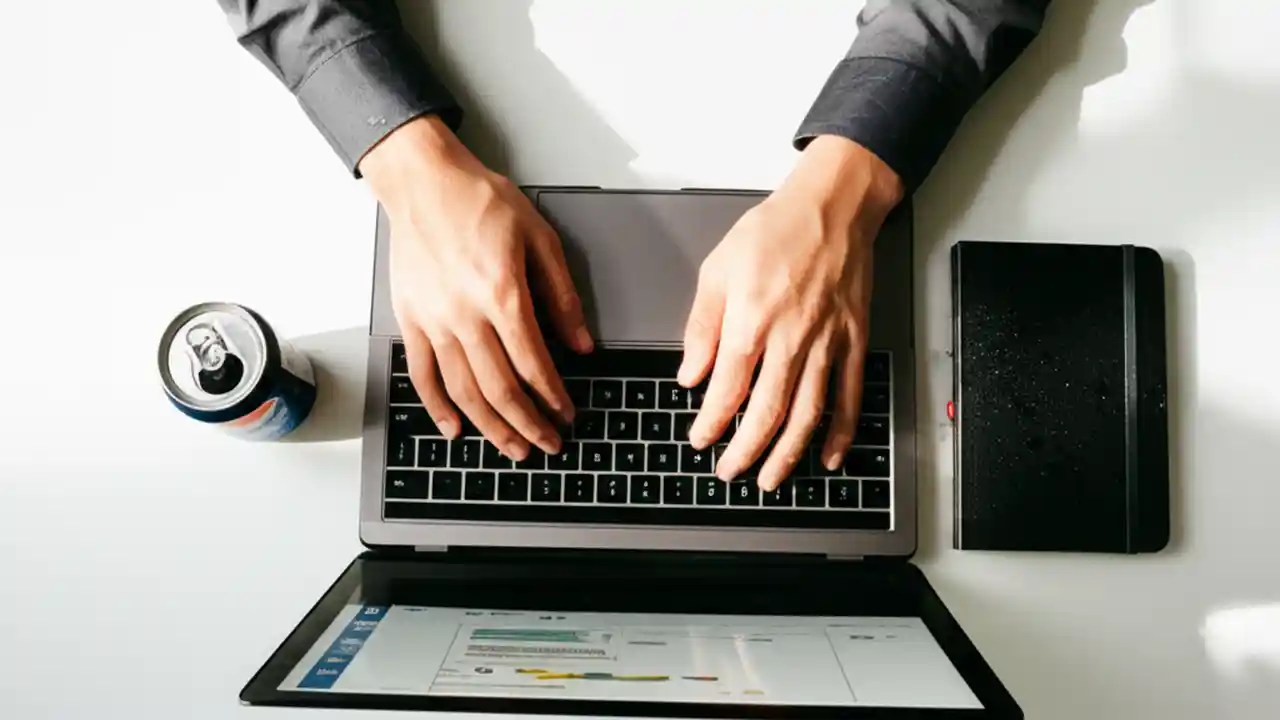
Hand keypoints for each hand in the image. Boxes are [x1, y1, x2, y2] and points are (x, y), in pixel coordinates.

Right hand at [359, 116, 592, 459]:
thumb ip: (562, 296)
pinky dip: (438, 408)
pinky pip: (423, 375)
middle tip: (548, 444)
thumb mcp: (540, 239)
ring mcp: (434, 321)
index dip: (554, 397)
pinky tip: (455, 429)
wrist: (424, 181)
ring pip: (464, 391)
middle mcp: (465, 315)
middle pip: (500, 388)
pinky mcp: (410, 320)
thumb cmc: (481, 201)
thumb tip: (582, 345)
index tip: (567, 414)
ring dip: (491, 427)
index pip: (534, 363)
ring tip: (513, 448)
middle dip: (528, 424)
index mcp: (503, 294)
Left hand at [678, 136, 902, 489]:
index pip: (727, 390)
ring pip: (809, 413)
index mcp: (751, 322)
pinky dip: (842, 431)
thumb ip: (701, 327)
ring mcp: (827, 343)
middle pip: (767, 412)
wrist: (832, 206)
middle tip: (730, 472)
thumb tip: (690, 374)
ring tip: (771, 479)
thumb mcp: (717, 270)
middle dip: (746, 451)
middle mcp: (791, 339)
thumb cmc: (774, 231)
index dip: (711, 423)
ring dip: (789, 453)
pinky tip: (830, 456)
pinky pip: (850, 395)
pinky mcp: (854, 340)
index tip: (700, 439)